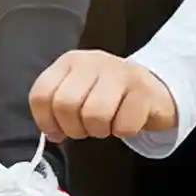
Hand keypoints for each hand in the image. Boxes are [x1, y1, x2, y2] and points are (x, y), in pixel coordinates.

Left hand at [29, 50, 176, 141]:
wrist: (155, 88)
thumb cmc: (109, 95)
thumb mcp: (78, 92)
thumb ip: (57, 108)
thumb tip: (51, 134)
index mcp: (69, 62)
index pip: (41, 94)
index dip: (46, 121)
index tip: (57, 132)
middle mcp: (92, 62)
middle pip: (65, 105)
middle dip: (73, 128)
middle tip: (85, 129)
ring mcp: (120, 73)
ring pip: (94, 115)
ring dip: (99, 130)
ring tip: (106, 125)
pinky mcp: (144, 90)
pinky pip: (124, 125)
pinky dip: (123, 131)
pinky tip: (125, 121)